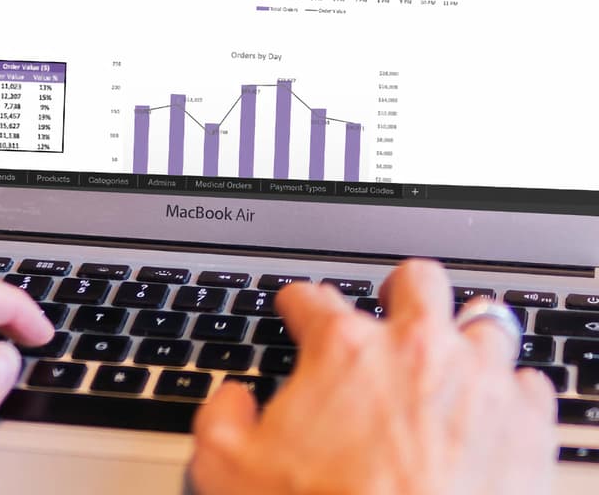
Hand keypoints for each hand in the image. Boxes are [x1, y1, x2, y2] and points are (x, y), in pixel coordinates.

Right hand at [190, 260, 557, 494]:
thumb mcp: (227, 469)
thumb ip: (220, 418)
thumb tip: (233, 401)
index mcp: (343, 352)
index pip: (312, 298)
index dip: (298, 304)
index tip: (298, 312)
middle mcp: (416, 352)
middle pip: (416, 280)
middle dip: (399, 290)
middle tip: (389, 310)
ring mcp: (479, 383)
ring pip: (483, 320)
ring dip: (464, 334)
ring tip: (451, 356)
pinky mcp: (527, 426)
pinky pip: (530, 384)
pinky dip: (510, 393)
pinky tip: (492, 412)